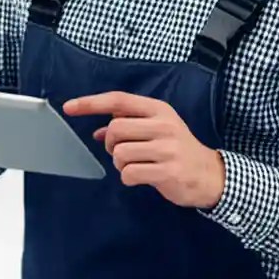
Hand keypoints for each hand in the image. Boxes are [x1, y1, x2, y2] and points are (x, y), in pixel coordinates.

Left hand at [64, 92, 225, 209]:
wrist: (210, 175)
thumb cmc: (177, 149)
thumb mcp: (156, 130)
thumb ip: (128, 126)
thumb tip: (97, 131)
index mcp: (158, 110)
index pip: (118, 100)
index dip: (91, 103)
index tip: (68, 107)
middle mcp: (163, 125)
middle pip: (115, 129)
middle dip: (110, 144)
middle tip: (121, 152)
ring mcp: (167, 148)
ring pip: (120, 153)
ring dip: (120, 164)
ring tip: (135, 166)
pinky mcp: (168, 171)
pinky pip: (129, 173)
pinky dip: (128, 178)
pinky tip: (141, 177)